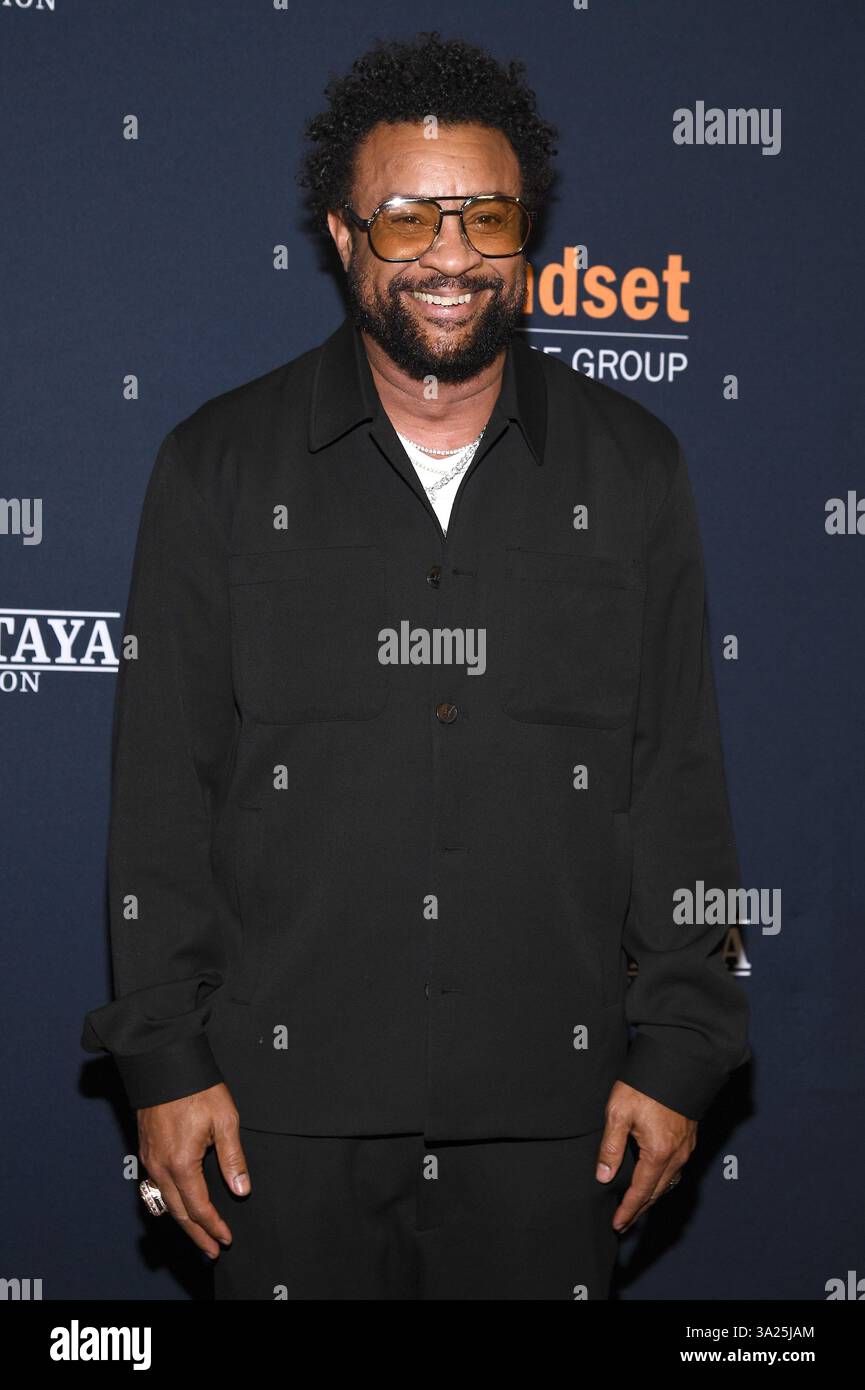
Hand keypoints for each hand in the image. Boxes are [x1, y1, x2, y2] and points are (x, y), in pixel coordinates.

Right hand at [137, 1082, 249, 1258]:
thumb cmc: (196, 1088)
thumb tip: (241, 1190)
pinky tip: (178, 1206)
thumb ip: (233, 1158)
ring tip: (198, 1235)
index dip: (213, 1226)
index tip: (225, 1239)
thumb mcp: (224, 1120)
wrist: (163, 1063)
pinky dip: (169, 1204)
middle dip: (196, 1234)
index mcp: (181, 1163)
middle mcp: (160, 1167)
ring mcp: (149, 1160)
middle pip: (178, 1213)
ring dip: (182, 1222)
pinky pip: (156, 1187)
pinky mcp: (145, 1150)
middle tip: (211, 1251)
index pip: (199, 1207)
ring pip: (165, 1202)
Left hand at [595, 1080, 695, 1233]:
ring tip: (636, 1206)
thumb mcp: (619, 1113)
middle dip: (640, 1210)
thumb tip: (603, 1176)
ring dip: (651, 1197)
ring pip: (668, 1183)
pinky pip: (676, 1170)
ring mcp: (686, 1148)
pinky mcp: (689, 1138)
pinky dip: (663, 1182)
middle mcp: (677, 1155)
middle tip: (624, 1223)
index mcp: (658, 1153)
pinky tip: (654, 1180)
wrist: (678, 1062)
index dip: (628, 1210)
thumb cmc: (645, 1085)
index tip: (617, 1224)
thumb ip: (611, 1147)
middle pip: (657, 1192)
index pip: (641, 1191)